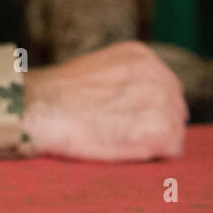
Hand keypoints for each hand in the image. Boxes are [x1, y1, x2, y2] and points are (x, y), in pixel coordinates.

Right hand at [23, 42, 187, 160]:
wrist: (41, 109)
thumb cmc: (53, 97)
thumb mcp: (91, 72)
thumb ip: (119, 82)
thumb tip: (128, 104)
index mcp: (141, 56)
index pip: (159, 89)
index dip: (138, 109)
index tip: (114, 117)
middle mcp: (160, 73)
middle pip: (172, 109)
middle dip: (149, 123)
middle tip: (114, 131)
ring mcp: (165, 100)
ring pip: (172, 130)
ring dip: (148, 140)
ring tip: (113, 138)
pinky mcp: (164, 129)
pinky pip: (170, 151)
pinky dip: (148, 155)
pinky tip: (120, 146)